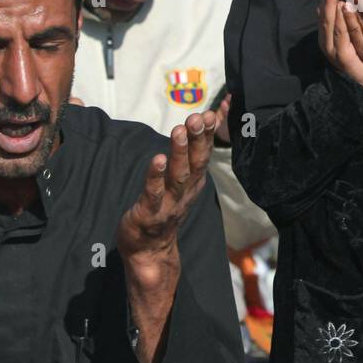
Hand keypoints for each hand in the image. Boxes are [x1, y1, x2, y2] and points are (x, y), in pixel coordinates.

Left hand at [117, 103, 226, 262]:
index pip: (204, 153)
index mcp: (195, 181)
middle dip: (198, 139)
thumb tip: (209, 120)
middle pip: (196, 162)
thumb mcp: (183, 177)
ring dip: (180, 153)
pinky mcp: (149, 213)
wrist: (151, 250)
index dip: (209, 133)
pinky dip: (156, 176)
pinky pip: (153, 193)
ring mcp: (169, 203)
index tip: (213, 112)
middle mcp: (186, 191)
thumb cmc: (165, 206)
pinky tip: (157, 159)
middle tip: (198, 118)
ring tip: (179, 131)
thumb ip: (191, 150)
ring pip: (177, 175)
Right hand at [319, 0, 362, 87]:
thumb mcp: (352, 34)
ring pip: (329, 24)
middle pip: (324, 16)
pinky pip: (339, 35)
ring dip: (332, 7)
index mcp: (327, 36)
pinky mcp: (341, 57)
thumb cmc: (359, 55)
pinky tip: (343, 8)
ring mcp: (332, 50)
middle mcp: (326, 42)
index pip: (323, 13)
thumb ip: (348, 19)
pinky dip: (340, 20)